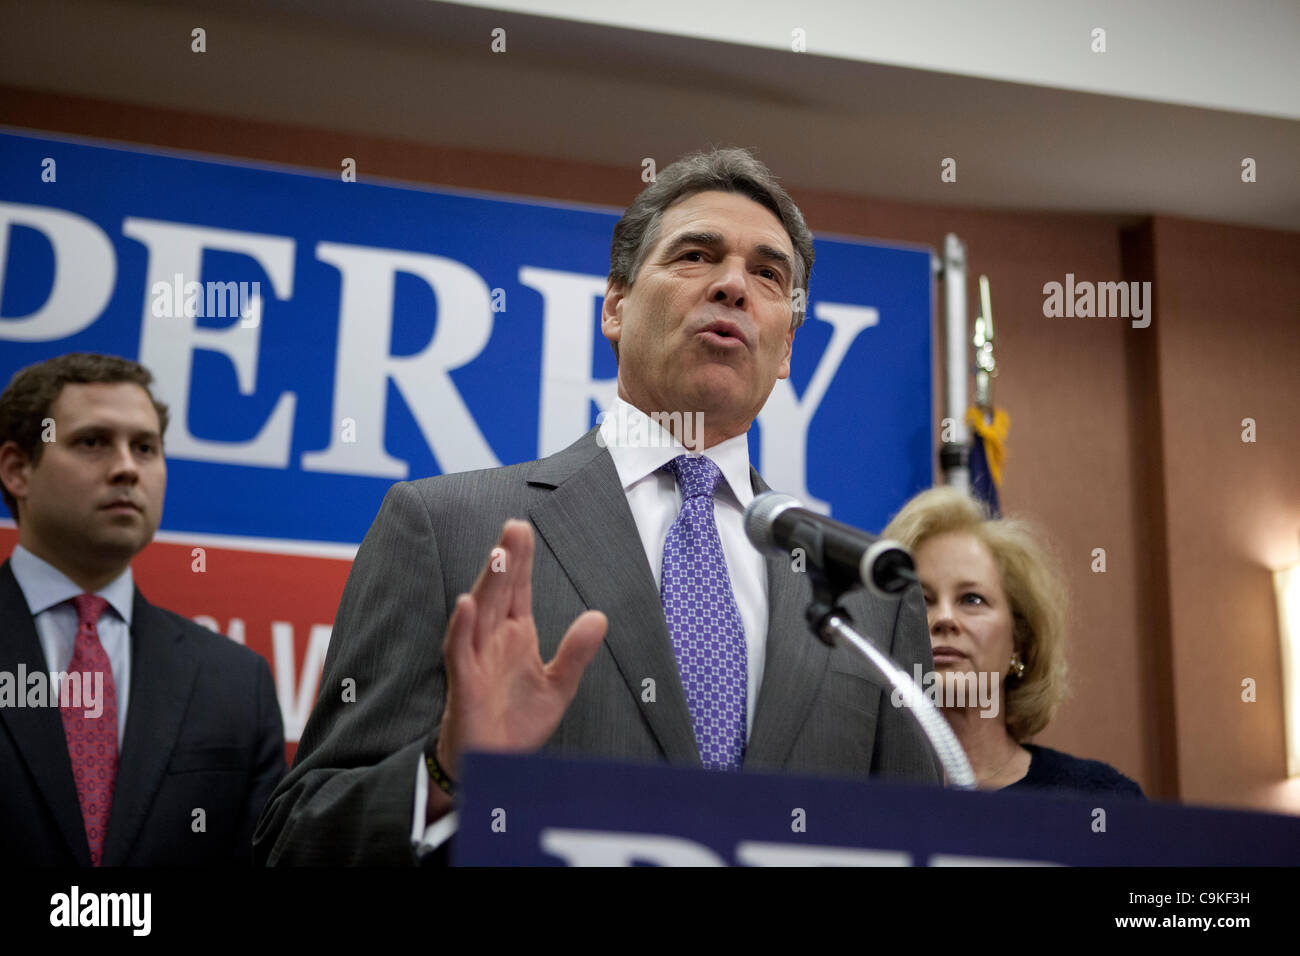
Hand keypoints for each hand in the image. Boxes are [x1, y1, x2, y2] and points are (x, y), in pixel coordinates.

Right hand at [436, 519, 606, 780]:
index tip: (523, 529)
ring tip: (498, 554)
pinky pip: (459, 651)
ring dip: (488, 584)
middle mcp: (492, 640)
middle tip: (514, 527)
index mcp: (515, 635)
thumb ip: (576, 652)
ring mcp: (475, 659)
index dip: (520, 561)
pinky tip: (467, 604)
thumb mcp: (558, 686)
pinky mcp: (463, 683)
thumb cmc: (518, 723)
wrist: (495, 765)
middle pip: (499, 593)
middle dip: (506, 561)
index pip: (517, 590)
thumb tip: (599, 617)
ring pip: (480, 614)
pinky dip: (461, 628)